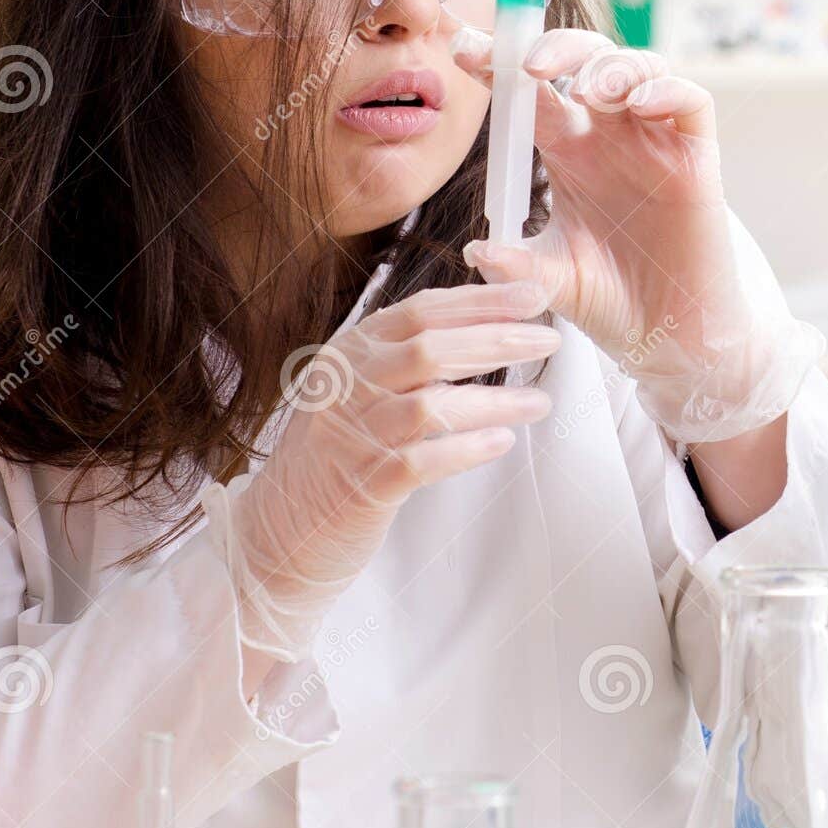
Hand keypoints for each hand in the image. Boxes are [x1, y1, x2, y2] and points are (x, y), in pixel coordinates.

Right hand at [205, 280, 559, 660]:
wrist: (278, 532)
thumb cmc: (330, 457)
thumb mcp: (354, 391)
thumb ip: (399, 359)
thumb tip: (477, 329)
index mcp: (349, 352)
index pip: (420, 311)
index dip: (480, 300)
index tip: (531, 295)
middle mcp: (347, 385)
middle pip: (431, 348)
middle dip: (497, 339)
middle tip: (548, 340)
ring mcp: (353, 435)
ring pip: (432, 404)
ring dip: (495, 400)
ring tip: (540, 402)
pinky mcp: (363, 485)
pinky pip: (423, 460)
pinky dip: (467, 449)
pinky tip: (502, 442)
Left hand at [451, 27, 820, 443]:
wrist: (666, 334)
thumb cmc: (608, 299)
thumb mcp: (549, 280)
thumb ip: (515, 264)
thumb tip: (475, 249)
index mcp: (565, 151)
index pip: (530, 91)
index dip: (498, 63)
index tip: (464, 51)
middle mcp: (608, 135)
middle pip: (585, 59)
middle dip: (557, 47)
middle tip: (530, 65)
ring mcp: (654, 140)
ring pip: (639, 68)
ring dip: (610, 66)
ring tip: (588, 90)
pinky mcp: (697, 157)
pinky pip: (690, 102)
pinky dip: (667, 91)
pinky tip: (641, 105)